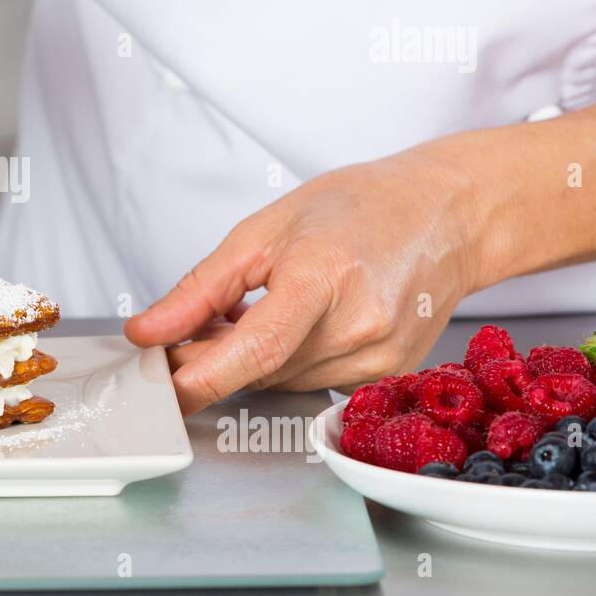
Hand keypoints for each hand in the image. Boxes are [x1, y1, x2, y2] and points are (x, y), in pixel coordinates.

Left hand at [124, 149, 485, 414]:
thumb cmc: (360, 208)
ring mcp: (380, 359)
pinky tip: (295, 325)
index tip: (160, 387)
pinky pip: (311, 383)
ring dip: (250, 360)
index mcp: (324, 278)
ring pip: (280, 382)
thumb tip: (148, 332)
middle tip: (188, 329)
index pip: (253, 349)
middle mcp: (359, 328)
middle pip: (258, 370)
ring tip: (260, 307)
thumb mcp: (263, 231)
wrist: (447, 215)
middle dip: (211, 358)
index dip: (199, 377)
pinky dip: (286, 363)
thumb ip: (200, 289)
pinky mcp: (387, 376)